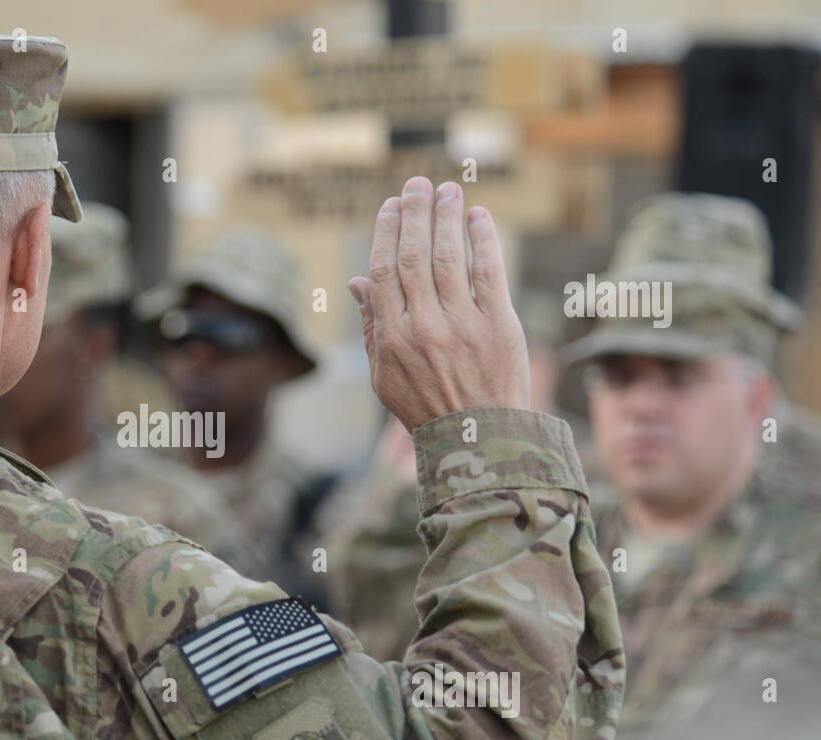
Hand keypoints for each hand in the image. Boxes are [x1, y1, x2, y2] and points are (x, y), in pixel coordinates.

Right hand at [349, 177, 530, 431]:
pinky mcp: (499, 325)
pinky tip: (478, 216)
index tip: (391, 206)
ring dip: (447, 219)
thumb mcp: (384, 375)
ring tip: (447, 191)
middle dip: (415, 215)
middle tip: (417, 184)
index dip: (386, 233)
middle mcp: (425, 327)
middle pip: (415, 257)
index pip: (384, 272)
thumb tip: (358, 282)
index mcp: (393, 338)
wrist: (476, 437)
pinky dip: (483, 241)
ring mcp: (463, 325)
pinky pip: (489, 273)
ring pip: (450, 258)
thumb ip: (372, 327)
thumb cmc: (425, 407)